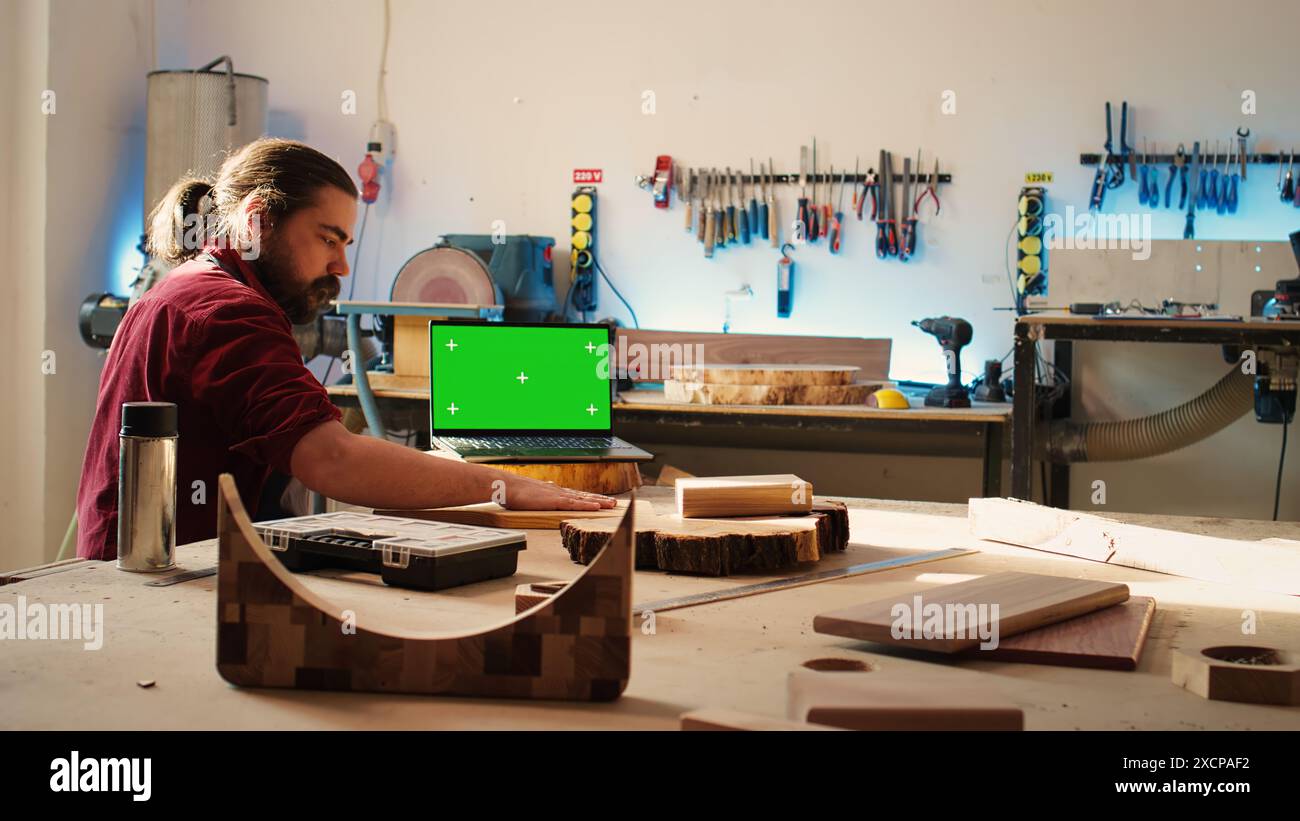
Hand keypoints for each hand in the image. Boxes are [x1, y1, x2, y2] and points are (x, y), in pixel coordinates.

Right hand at [500, 476, 617, 510]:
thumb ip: (539, 499)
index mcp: (553, 491)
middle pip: (583, 496)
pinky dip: (587, 505)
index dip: (589, 498)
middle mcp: (558, 491)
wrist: (505, 486)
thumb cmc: (514, 492)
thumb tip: (541, 500)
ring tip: (611, 504)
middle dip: (599, 499)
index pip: (575, 495)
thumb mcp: (530, 496)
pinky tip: (597, 506)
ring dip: (598, 501)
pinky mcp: (554, 501)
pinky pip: (574, 504)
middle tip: (613, 503)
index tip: (600, 500)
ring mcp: (557, 495)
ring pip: (583, 499)